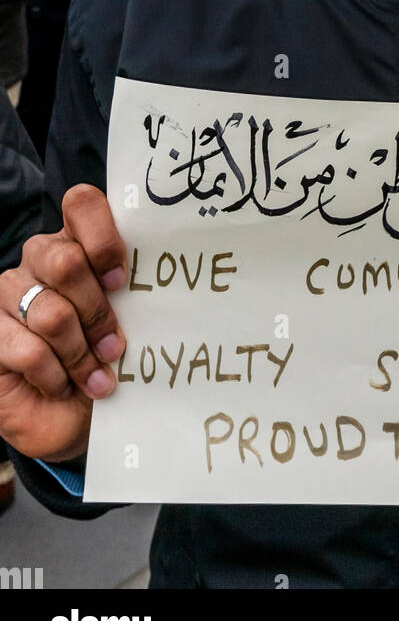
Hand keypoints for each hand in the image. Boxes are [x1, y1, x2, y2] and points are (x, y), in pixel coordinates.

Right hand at [0, 185, 127, 461]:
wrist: (73, 416)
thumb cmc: (106, 359)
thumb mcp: (129, 323)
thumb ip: (134, 294)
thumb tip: (161, 285)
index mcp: (79, 241)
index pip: (82, 204)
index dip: (102, 237)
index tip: (120, 280)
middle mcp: (40, 258)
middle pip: (68, 263)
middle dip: (97, 313)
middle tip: (115, 346)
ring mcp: (9, 291)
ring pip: (52, 312)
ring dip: (81, 353)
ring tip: (96, 376)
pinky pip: (29, 349)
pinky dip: (55, 374)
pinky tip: (64, 385)